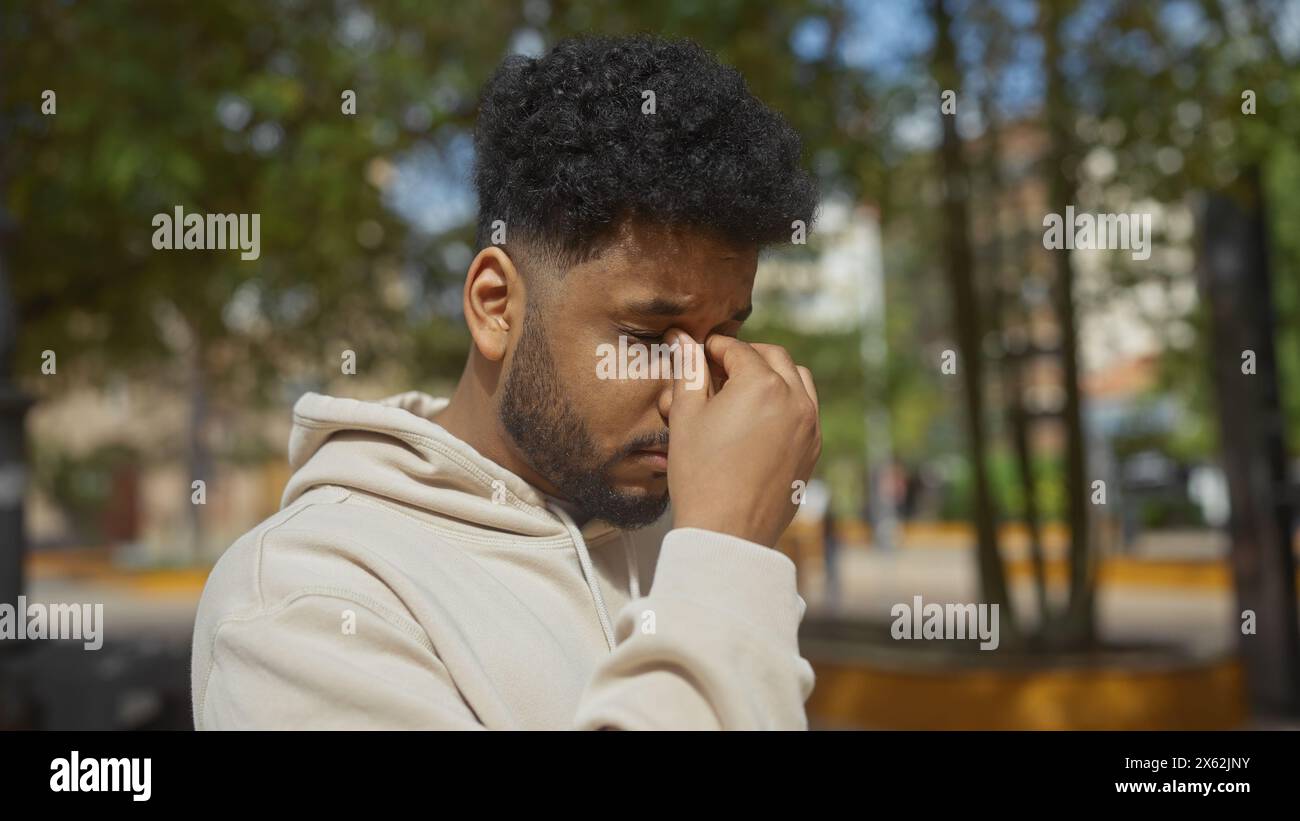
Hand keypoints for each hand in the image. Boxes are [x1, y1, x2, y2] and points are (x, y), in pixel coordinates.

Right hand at [665, 329, 821, 547]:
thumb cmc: (701, 474)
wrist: (728, 531)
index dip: (713, 347)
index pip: (737, 349)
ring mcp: (810, 424)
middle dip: (746, 355)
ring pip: (798, 378)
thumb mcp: (685, 417)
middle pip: (773, 356)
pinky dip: (788, 400)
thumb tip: (682, 339)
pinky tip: (761, 417)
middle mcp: (795, 398)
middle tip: (719, 368)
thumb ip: (688, 371)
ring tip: (744, 389)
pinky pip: (807, 409)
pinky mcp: (814, 448)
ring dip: (773, 373)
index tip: (699, 353)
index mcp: (762, 384)